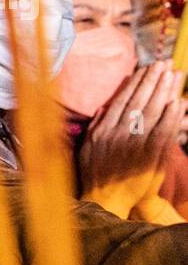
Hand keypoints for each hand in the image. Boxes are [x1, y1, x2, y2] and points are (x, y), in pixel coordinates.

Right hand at [79, 61, 183, 218]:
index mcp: (102, 130)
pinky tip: (178, 103)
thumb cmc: (95, 174)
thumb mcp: (86, 148)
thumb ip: (95, 127)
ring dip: (164, 92)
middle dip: (152, 80)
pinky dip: (171, 117)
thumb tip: (103, 108)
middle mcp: (117, 133)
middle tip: (163, 64)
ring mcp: (133, 144)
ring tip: (173, 75)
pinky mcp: (148, 156)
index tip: (145, 68)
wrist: (104, 200)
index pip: (121, 100)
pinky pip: (162, 133)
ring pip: (152, 113)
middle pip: (139, 101)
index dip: (135, 83)